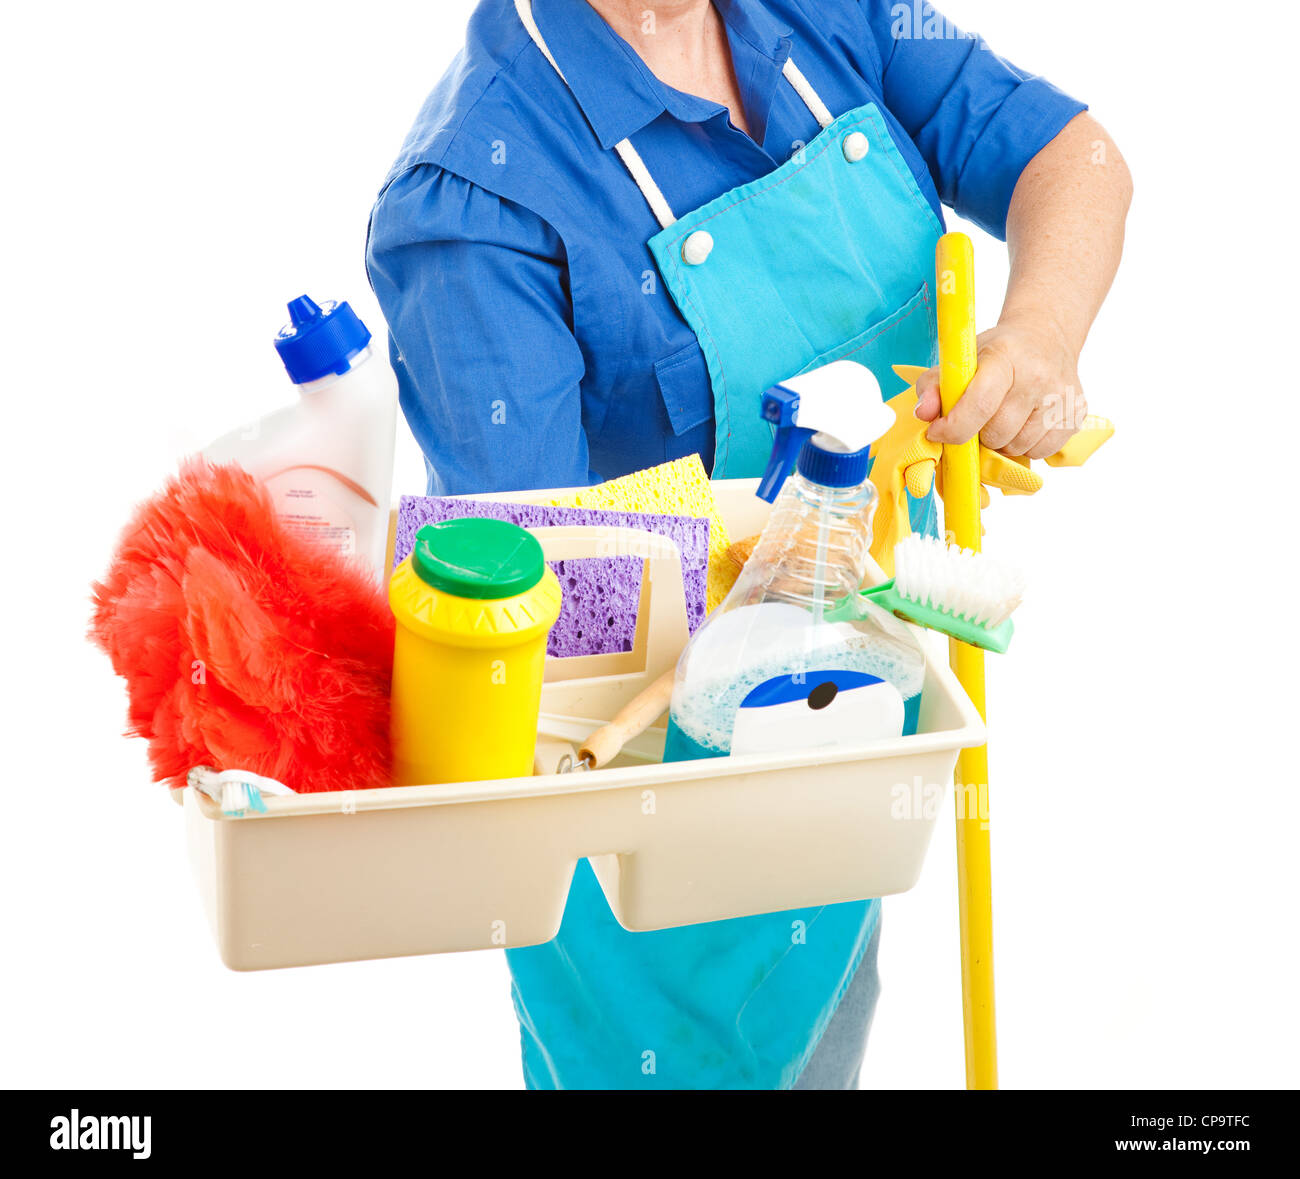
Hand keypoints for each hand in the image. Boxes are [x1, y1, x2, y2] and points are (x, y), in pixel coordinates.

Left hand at [913, 313, 1086, 459]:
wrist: (1046, 336)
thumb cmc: (996, 352)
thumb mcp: (961, 359)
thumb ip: (934, 385)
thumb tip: (924, 414)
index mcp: (1006, 357)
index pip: (980, 404)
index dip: (954, 428)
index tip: (938, 432)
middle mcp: (1039, 376)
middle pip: (996, 433)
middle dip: (978, 435)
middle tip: (978, 418)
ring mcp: (1061, 398)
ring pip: (1017, 448)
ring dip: (1001, 442)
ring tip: (1002, 417)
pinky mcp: (1075, 416)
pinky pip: (1040, 453)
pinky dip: (1025, 446)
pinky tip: (1023, 423)